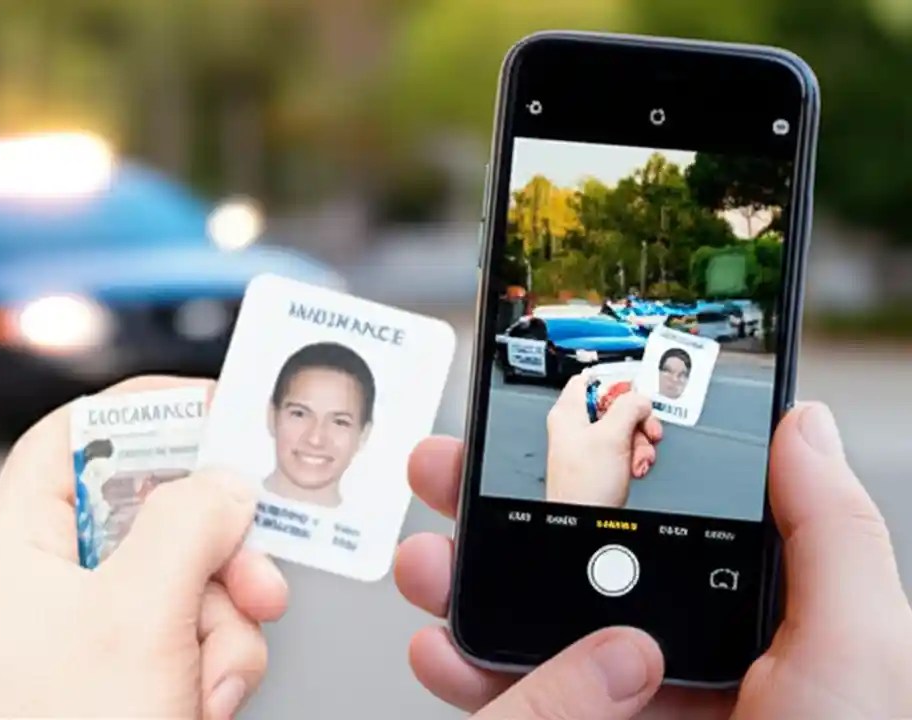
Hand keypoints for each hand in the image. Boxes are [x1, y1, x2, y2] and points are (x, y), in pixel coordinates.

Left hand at [0, 376, 288, 719]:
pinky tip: (203, 702)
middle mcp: (53, 575)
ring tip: (207, 676)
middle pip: (154, 505)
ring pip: (193, 572)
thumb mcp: (135, 617)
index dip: (146, 409)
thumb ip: (185, 526)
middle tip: (252, 571)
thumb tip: (221, 482)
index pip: (77, 434)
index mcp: (17, 542)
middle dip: (215, 547)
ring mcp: (97, 625)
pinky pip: (201, 628)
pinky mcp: (136, 666)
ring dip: (224, 622)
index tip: (216, 411)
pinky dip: (220, 662)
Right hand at [394, 402, 911, 718]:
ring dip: (457, 581)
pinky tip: (438, 649)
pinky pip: (503, 695)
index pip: (656, 516)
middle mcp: (668, 648)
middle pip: (565, 557)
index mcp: (736, 612)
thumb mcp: (856, 654)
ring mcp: (616, 700)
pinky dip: (456, 668)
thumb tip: (805, 427)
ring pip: (517, 623)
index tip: (540, 430)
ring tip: (427, 560)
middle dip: (495, 506)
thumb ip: (831, 536)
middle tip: (450, 472)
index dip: (591, 467)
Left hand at [546, 373, 663, 507]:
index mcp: (569, 413)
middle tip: (646, 432)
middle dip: (638, 419)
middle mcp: (577, 426)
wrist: (585, 520)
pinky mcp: (601, 461)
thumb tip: (639, 398)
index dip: (614, 381)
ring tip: (638, 458)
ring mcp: (590, 445)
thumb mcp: (611, 436)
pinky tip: (635, 467)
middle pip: (616, 406)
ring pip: (626, 428)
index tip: (634, 390)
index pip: (589, 380)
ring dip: (640, 443)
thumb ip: (627, 408)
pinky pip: (626, 448)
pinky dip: (636, 456)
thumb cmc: (584, 485)